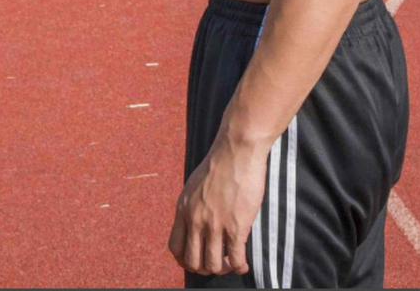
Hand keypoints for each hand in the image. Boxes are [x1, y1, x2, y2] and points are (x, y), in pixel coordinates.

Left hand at [168, 133, 268, 277]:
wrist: (237, 150)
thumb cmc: (220, 163)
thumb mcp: (195, 184)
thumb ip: (193, 205)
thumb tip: (196, 222)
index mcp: (184, 209)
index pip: (175, 247)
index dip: (184, 260)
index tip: (195, 261)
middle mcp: (196, 220)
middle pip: (192, 261)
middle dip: (203, 268)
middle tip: (215, 263)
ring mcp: (215, 225)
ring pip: (213, 265)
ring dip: (222, 269)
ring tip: (230, 263)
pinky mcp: (236, 226)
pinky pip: (236, 259)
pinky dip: (240, 267)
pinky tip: (244, 265)